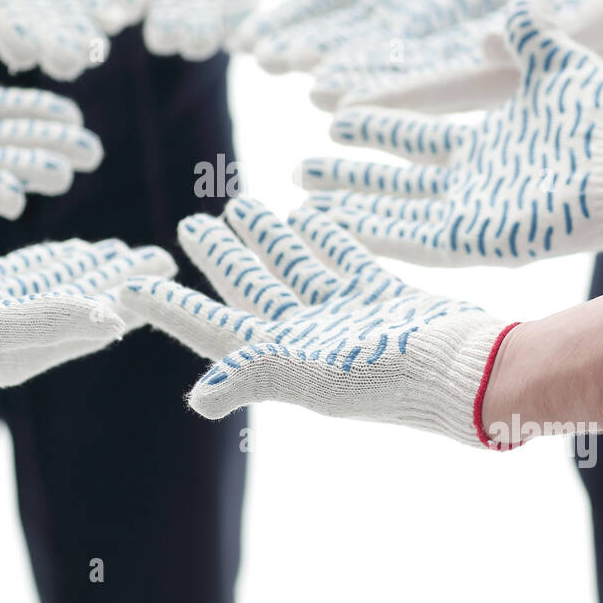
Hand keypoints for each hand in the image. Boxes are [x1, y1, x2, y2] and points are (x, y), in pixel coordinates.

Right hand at [0, 238, 176, 391]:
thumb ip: (49, 320)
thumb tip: (112, 319)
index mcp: (22, 355)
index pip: (91, 325)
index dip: (130, 299)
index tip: (165, 275)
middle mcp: (11, 343)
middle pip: (81, 306)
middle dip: (121, 281)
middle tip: (161, 256)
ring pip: (55, 290)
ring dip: (91, 270)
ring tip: (124, 252)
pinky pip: (21, 280)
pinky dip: (50, 264)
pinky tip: (71, 252)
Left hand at [119, 197, 513, 447]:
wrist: (471, 370)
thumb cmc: (391, 378)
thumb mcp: (315, 377)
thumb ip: (255, 374)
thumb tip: (198, 397)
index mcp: (281, 360)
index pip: (211, 329)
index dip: (170, 308)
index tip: (130, 285)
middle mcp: (308, 340)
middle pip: (250, 291)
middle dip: (219, 259)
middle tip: (189, 223)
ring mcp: (346, 318)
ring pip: (295, 270)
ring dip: (267, 240)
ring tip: (239, 204)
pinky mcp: (382, 298)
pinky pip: (343, 261)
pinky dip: (324, 238)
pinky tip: (307, 213)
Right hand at [230, 0, 546, 72]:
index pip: (307, 13)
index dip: (277, 25)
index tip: (243, 37)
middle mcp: (372, 29)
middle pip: (330, 46)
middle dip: (301, 55)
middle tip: (269, 63)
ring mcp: (408, 48)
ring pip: (369, 68)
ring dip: (344, 80)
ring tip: (314, 91)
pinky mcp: (449, 59)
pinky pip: (420, 75)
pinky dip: (394, 88)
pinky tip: (368, 100)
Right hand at [294, 0, 602, 264]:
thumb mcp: (558, 57)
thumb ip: (531, 22)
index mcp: (486, 143)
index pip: (415, 134)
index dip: (375, 122)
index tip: (331, 109)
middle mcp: (475, 182)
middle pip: (395, 181)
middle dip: (347, 176)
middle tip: (299, 171)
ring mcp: (479, 213)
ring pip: (399, 214)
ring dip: (354, 210)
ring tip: (306, 205)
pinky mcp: (486, 241)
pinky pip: (421, 244)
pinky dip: (381, 236)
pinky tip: (343, 229)